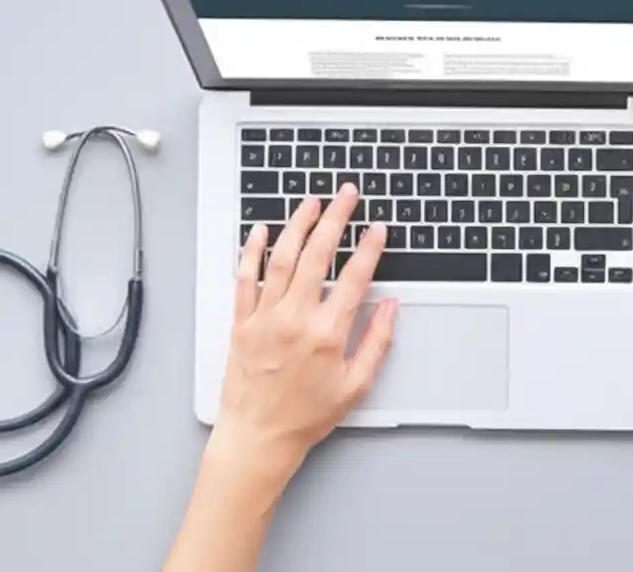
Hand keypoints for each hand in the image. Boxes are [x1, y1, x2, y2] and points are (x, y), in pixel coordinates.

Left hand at [218, 184, 397, 470]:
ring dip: (298, 225)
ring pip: (281, 258)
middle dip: (336, 219)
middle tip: (347, 196)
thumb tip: (391, 307)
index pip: (355, 277)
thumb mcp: (356, 385)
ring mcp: (264, 318)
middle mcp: (294, 319)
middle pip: (317, 255)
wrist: (258, 437)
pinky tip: (261, 231)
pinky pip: (245, 278)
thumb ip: (376, 342)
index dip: (370, 248)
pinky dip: (252, 251)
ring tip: (312, 203)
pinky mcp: (241, 323)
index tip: (378, 229)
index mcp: (327, 333)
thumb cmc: (305, 416)